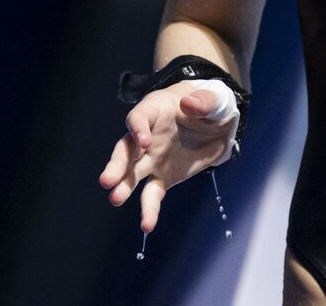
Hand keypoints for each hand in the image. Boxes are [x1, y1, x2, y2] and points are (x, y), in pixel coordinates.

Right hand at [99, 79, 238, 232]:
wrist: (218, 125)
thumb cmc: (211, 106)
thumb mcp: (213, 99)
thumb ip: (203, 101)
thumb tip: (188, 104)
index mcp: (155, 111)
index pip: (139, 118)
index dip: (137, 128)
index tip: (141, 141)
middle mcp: (147, 136)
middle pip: (126, 150)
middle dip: (117, 164)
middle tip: (107, 180)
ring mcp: (152, 159)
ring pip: (132, 174)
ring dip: (123, 186)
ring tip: (115, 199)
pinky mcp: (163, 177)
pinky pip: (152, 194)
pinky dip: (149, 209)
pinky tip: (147, 224)